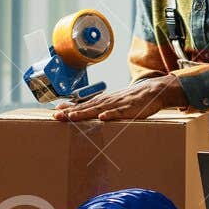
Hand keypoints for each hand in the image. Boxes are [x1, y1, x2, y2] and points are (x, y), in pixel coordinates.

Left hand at [53, 76, 186, 120]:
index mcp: (104, 101)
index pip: (83, 105)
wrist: (153, 91)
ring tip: (72, 117)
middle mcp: (108, 101)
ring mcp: (118, 104)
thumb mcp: (115, 102)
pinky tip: (102, 118)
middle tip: (56, 116)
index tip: (55, 112)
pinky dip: (111, 114)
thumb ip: (102, 107)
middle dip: (71, 112)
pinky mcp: (130, 109)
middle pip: (86, 107)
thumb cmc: (133, 99)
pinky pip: (120, 112)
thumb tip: (88, 113)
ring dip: (85, 113)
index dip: (69, 108)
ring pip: (99, 109)